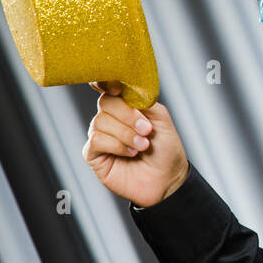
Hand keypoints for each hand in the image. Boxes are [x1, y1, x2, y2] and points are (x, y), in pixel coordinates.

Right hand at [82, 81, 189, 207]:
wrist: (168, 179)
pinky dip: (116, 145)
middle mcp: (111, 118)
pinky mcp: (93, 154)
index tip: (118, 88)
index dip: (108, 83)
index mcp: (126, 106)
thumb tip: (123, 88)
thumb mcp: (161, 118)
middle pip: (106, 103)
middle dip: (128, 116)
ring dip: (125, 134)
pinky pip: (96, 140)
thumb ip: (143, 100)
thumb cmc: (165, 149)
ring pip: (100, 122)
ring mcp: (101, 135)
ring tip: (142, 146)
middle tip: (147, 130)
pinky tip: (130, 153)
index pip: (109, 87)